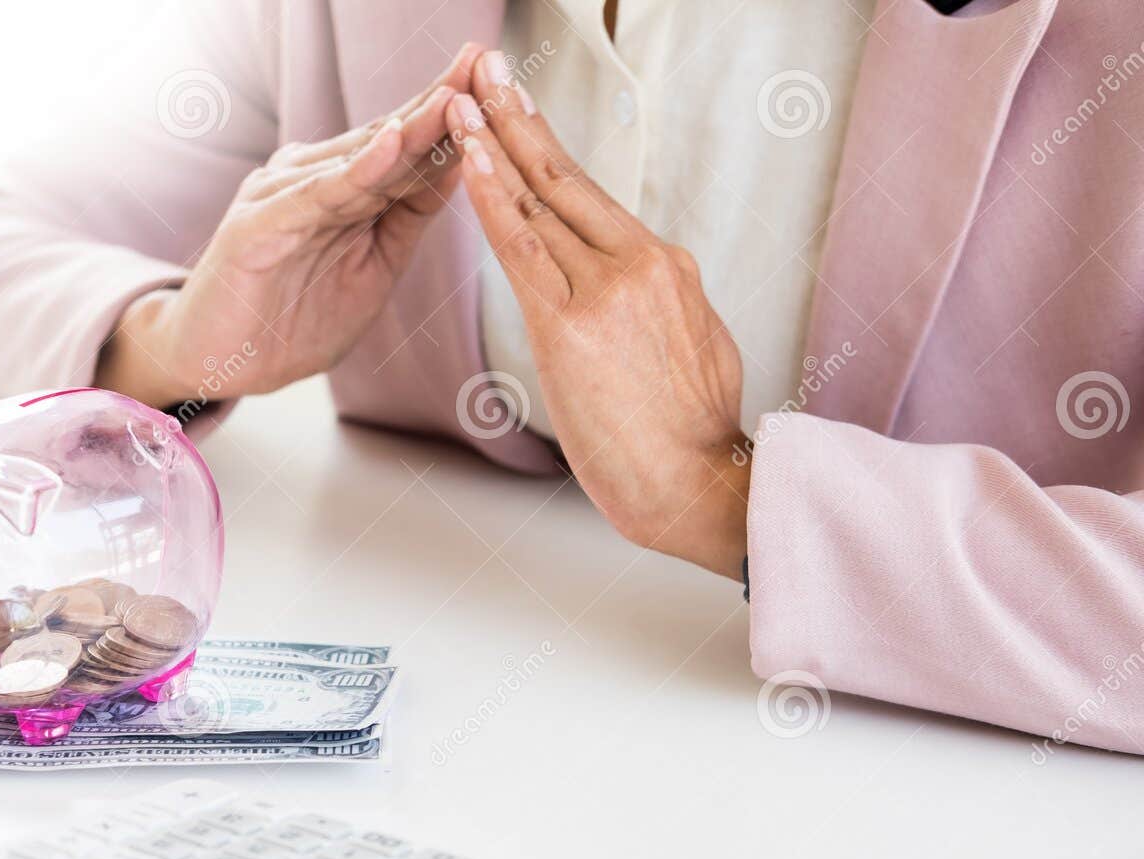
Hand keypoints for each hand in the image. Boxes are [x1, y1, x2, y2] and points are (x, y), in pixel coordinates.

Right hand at [97, 44, 481, 407]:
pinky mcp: (257, 226)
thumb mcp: (372, 269)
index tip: (498, 84)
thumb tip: (461, 167)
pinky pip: (314, 196)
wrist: (220, 366)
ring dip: (408, 127)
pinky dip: (353, 171)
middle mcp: (310, 179)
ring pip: (357, 159)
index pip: (406, 148)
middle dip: (436, 102)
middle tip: (482, 62)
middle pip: (387, 138)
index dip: (450, 118)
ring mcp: (282, 197)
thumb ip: (407, 219)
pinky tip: (389, 145)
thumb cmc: (291, 320)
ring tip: (453, 96)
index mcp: (342, 190)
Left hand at [448, 51, 750, 579]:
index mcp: (665, 267)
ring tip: (463, 98)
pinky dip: (492, 197)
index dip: (546, 150)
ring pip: (539, 203)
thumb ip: (655, 306)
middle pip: (565, 180)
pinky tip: (469, 159)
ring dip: (494, 144)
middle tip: (486, 70)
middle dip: (519, 119)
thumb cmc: (689, 435)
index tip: (520, 110)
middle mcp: (639, 264)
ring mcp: (606, 290)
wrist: (697, 487)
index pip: (590, 199)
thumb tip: (635, 290)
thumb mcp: (691, 349)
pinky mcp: (571, 325)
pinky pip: (522, 248)